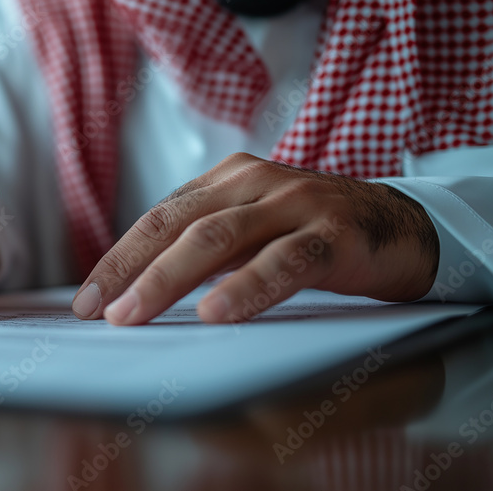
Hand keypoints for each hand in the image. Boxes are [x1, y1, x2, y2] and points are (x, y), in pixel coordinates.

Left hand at [71, 153, 438, 324]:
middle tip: (98, 310)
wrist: (405, 225)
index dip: (118, 258)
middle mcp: (255, 183)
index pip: (159, 218)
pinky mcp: (334, 235)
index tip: (87, 300)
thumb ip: (205, 249)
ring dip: (169, 278)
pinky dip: (246, 287)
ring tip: (135, 314)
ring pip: (219, 239)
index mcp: (228, 179)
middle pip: (177, 226)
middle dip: (130, 270)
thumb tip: (140, 288)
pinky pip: (283, 262)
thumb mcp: (252, 231)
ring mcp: (295, 204)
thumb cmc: (314, 232)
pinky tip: (215, 312)